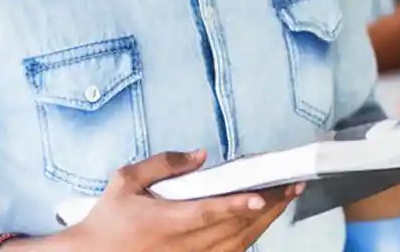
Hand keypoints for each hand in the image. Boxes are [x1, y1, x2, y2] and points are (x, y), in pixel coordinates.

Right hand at [60, 150, 302, 251]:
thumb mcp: (125, 181)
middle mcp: (184, 245)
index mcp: (167, 222)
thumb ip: (162, 164)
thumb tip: (198, 156)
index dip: (238, 204)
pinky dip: (249, 237)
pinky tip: (261, 222)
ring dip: (264, 223)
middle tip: (291, 187)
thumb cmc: (108, 219)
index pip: (210, 213)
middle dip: (267, 208)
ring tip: (284, 200)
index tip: (262, 195)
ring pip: (238, 244)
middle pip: (235, 229)